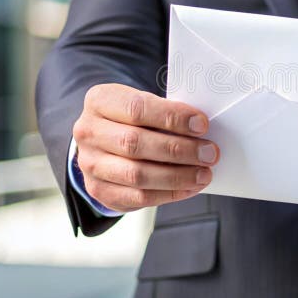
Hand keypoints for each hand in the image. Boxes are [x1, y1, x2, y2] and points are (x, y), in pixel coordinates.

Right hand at [72, 83, 218, 212]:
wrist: (105, 141)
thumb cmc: (135, 119)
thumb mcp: (145, 103)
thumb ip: (166, 112)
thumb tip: (201, 128)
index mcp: (99, 101)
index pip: (137, 108)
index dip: (172, 118)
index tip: (202, 124)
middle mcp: (88, 131)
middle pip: (135, 143)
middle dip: (179, 149)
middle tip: (209, 153)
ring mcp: (90, 163)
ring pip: (136, 174)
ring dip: (177, 176)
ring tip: (204, 173)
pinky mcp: (98, 190)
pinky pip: (137, 196)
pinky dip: (169, 193)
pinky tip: (190, 187)